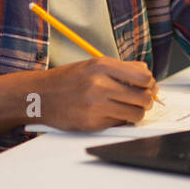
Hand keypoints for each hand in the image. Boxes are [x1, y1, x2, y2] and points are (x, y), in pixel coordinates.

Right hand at [36, 58, 157, 130]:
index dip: (150, 84)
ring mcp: (96, 106)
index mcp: (102, 66)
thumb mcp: (94, 64)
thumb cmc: (68, 80)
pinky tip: (112, 114)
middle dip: (147, 100)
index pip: (143, 77)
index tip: (148, 86)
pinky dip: (121, 120)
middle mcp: (100, 85)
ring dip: (137, 113)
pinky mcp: (92, 123)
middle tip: (142, 100)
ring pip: (136, 114)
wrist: (40, 96)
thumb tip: (149, 79)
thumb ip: (123, 69)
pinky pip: (120, 124)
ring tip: (129, 108)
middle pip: (143, 97)